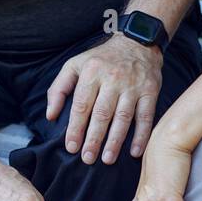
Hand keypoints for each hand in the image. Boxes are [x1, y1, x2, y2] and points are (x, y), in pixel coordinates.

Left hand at [47, 33, 162, 164]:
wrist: (138, 42)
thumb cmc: (102, 59)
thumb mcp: (74, 65)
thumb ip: (58, 89)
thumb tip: (50, 116)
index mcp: (92, 72)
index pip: (81, 105)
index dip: (75, 128)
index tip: (71, 147)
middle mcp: (113, 79)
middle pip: (102, 114)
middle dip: (93, 139)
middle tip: (87, 158)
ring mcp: (133, 85)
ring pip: (123, 117)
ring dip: (115, 141)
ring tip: (107, 159)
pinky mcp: (150, 90)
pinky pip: (146, 116)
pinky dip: (141, 135)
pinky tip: (135, 151)